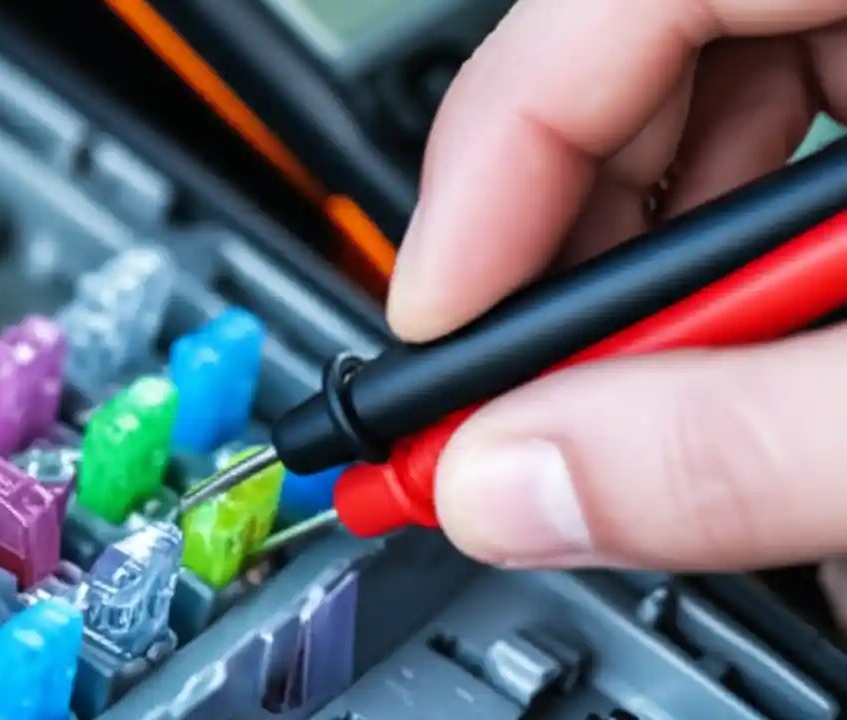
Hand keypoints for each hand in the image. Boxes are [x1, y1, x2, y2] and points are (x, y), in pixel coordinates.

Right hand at [390, 1, 846, 569]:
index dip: (492, 151)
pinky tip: (716, 354)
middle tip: (505, 381)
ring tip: (614, 391)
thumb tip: (515, 484)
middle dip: (548, 238)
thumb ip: (737, 448)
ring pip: (691, 106)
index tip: (437, 317)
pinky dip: (705, 265)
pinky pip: (760, 146)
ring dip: (624, 266)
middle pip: (630, 54)